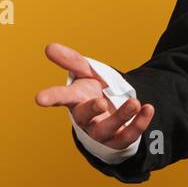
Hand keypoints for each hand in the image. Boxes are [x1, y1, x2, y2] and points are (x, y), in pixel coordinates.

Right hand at [35, 42, 154, 149]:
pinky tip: (148, 109)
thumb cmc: (92, 91)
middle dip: (92, 109)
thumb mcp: (86, 73)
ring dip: (121, 116)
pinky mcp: (118, 140)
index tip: (39, 98)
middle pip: (85, 116)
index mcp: (75, 100)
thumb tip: (49, 47)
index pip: (61, 97)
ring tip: (135, 103)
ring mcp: (101, 131)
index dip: (51, 97)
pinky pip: (128, 135)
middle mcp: (85, 118)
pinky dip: (139, 123)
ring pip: (107, 128)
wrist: (112, 112)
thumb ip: (71, 60)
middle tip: (101, 102)